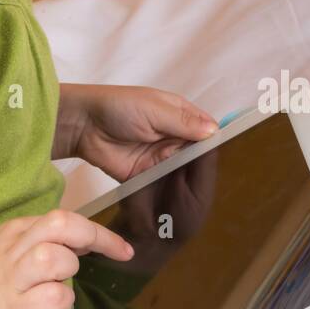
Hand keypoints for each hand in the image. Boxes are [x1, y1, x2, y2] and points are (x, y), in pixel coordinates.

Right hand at [0, 208, 134, 308]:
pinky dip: (61, 302)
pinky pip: (54, 298)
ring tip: (54, 287)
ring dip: (68, 272)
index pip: (64, 218)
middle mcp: (16, 248)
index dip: (98, 233)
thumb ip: (37, 242)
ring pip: (58, 258)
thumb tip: (76, 248)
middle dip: (96, 238)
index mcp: (15, 231)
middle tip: (114, 253)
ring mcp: (14, 278)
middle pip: (63, 226)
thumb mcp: (4, 249)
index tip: (121, 249)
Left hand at [61, 83, 217, 183]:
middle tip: (215, 179)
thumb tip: (213, 130)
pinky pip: (164, 183)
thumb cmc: (119, 107)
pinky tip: (184, 200)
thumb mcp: (153, 110)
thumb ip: (182, 122)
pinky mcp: (147, 174)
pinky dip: (172, 190)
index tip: (226, 153)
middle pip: (197, 152)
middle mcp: (172, 136)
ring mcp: (160, 156)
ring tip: (205, 193)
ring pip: (183, 170)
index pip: (204, 127)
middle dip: (204, 164)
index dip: (214, 139)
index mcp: (177, 114)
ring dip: (190, 179)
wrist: (83, 125)